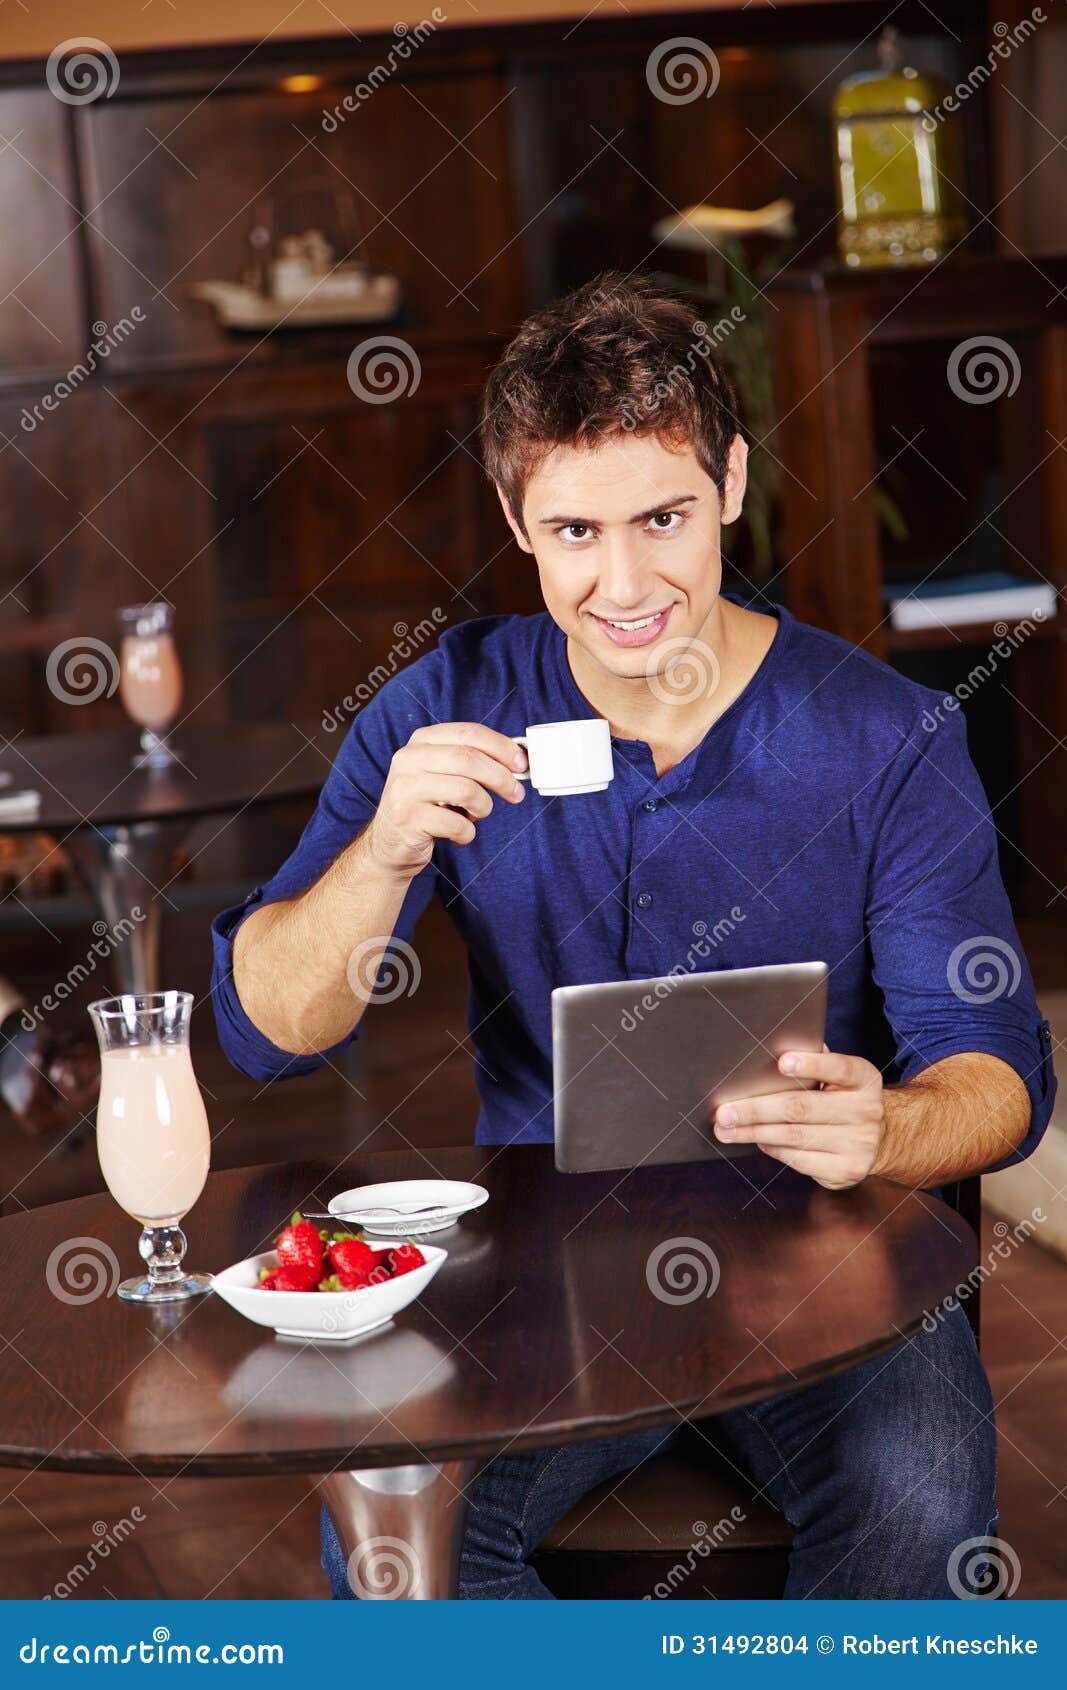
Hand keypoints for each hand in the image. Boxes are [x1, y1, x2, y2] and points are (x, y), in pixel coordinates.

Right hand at [365, 723, 527, 876]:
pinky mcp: (408, 819)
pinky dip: (467, 833)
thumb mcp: (443, 774)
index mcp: (421, 741)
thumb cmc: (427, 805)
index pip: (469, 732)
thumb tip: (518, 759)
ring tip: (476, 815)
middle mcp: (409, 759)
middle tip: (516, 794)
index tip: (522, 763)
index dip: (501, 747)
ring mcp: (406, 789)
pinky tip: (459, 834)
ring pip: (467, 790)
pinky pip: (457, 824)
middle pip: (469, 759)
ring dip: (484, 807)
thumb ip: (472, 762)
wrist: (389, 844)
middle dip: (501, 777)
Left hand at [713, 1047, 885, 1189]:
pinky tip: (757, 1140)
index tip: (782, 1062)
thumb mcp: (839, 1077)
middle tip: (724, 1112)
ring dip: (754, 1133)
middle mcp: (866, 1110)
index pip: (838, 1068)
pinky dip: (773, 1149)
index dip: (811, 1065)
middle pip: (801, 1108)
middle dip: (756, 1110)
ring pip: (794, 1136)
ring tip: (726, 1129)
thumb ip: (815, 1064)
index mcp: (864, 1078)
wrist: (880, 1139)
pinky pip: (799, 1159)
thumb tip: (772, 1051)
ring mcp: (859, 1143)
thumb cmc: (844, 1099)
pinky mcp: (846, 1170)